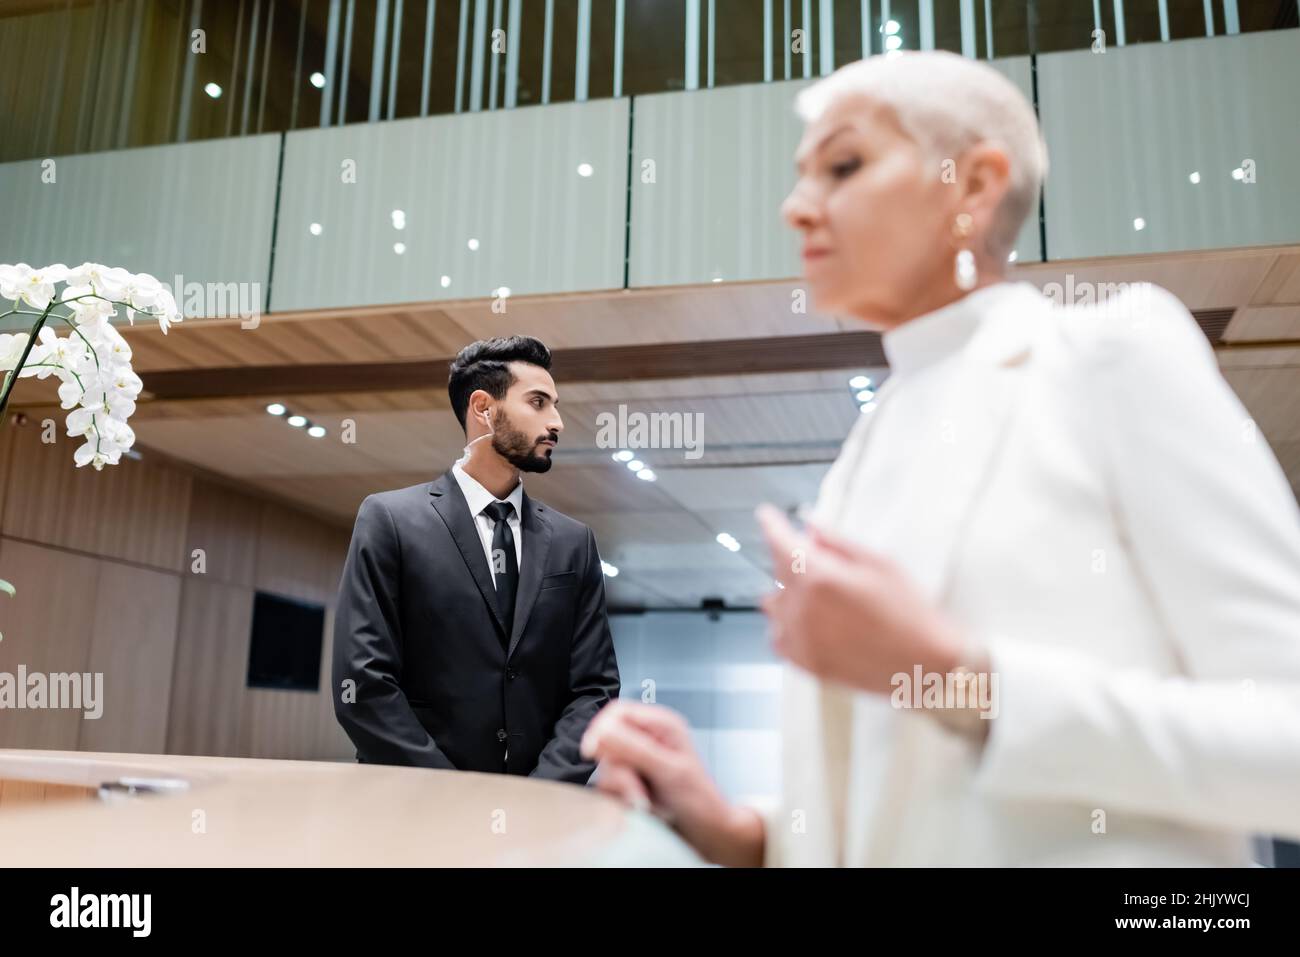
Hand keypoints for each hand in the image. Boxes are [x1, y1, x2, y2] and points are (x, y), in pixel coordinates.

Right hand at [581, 701, 764, 866]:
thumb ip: (635, 749)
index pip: (617, 712)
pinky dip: (622, 799)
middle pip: (607, 743)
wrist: (707, 834)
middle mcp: (647, 740)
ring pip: (607, 768)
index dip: (602, 729)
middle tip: (639, 790)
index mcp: (660, 726)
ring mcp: (638, 763)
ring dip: (623, 789)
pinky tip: (641, 807)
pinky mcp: (631, 784)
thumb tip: (601, 732)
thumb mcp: (669, 771)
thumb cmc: (701, 802)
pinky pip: (610, 787)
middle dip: (619, 771)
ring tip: (647, 803)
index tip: (595, 751)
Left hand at [756, 503, 971, 696]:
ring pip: (774, 604)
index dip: (772, 524)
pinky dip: (789, 626)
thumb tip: (809, 526)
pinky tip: (815, 623)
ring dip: (789, 593)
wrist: (924, 665)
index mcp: (820, 577)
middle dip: (794, 559)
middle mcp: (803, 607)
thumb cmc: (910, 612)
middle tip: (824, 562)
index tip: (766, 515)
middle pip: (779, 571)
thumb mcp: (880, 564)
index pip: (781, 542)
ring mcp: (801, 638)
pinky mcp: (806, 663)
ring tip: (822, 597)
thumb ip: (838, 542)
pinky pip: (779, 637)